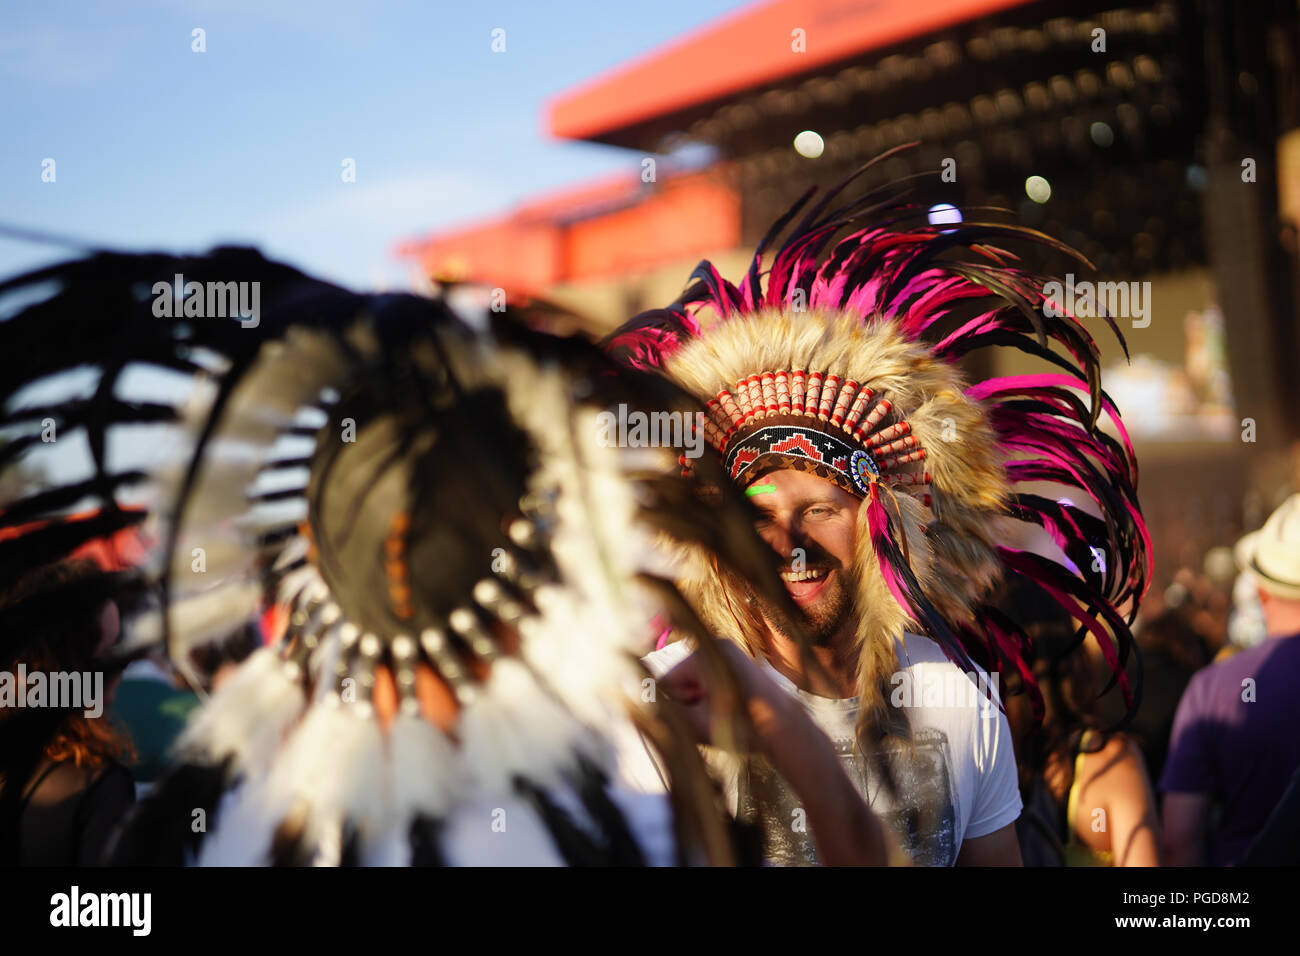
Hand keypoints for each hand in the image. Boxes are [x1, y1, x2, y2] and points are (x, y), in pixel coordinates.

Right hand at [654, 640, 797, 753]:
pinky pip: (711, 682)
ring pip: (696, 683)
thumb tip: (639, 705)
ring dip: (699, 704)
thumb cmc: (742, 727)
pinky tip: (726, 714)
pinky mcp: (737, 664)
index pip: (666, 680)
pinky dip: (712, 700)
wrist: (786, 729)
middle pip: (681, 680)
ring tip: (719, 720)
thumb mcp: (695, 724)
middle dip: (688, 704)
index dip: (670, 707)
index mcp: (704, 654)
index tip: (683, 724)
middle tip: (707, 724)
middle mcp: (716, 645)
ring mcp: (729, 654)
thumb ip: (664, 713)